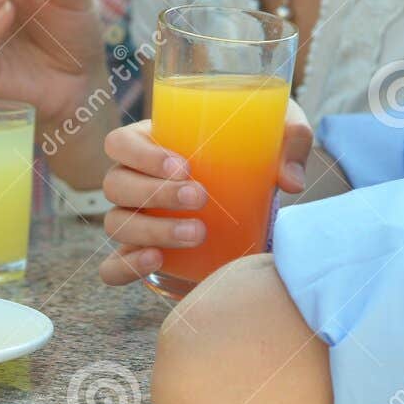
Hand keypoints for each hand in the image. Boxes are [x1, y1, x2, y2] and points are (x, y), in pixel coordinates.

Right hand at [97, 103, 312, 286]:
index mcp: (151, 144)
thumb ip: (289, 139)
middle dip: (155, 192)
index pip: (120, 143)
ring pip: (117, 223)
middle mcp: (134, 182)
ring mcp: (134, 221)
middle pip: (115, 184)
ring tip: (197, 233)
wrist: (255, 213)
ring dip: (152, 229)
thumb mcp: (274, 136)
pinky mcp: (141, 258)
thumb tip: (290, 180)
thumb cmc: (252, 159)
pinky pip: (113, 267)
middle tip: (200, 198)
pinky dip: (125, 266)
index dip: (142, 154)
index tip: (185, 166)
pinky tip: (156, 260)